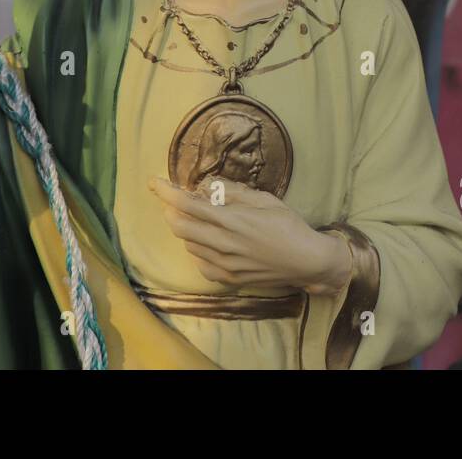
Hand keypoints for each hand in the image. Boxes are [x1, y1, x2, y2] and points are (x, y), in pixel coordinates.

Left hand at [150, 177, 351, 295]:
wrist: (306, 261)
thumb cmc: (288, 225)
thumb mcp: (264, 200)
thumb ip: (233, 192)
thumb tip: (208, 186)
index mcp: (232, 220)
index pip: (187, 205)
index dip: (166, 193)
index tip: (154, 183)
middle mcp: (223, 244)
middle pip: (179, 227)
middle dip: (171, 211)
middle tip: (175, 200)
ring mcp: (224, 264)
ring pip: (189, 245)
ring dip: (187, 230)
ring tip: (200, 219)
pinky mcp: (229, 279)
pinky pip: (201, 264)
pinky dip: (198, 251)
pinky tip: (210, 243)